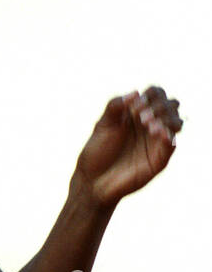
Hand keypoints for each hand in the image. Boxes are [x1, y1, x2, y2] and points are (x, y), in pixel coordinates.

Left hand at [74, 87, 182, 209]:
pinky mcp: (160, 158)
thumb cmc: (97, 151)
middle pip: (171, 104)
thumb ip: (115, 106)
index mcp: (138, 112)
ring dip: (166, 118)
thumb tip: (135, 92)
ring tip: (148, 125)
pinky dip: (168, 135)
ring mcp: (157, 141)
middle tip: (141, 117)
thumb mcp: (103, 124)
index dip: (150, 95)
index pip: (157, 93)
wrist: (94, 179)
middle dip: (159, 106)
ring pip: (177, 121)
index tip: (135, 106)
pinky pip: (172, 143)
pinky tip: (156, 132)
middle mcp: (151, 124)